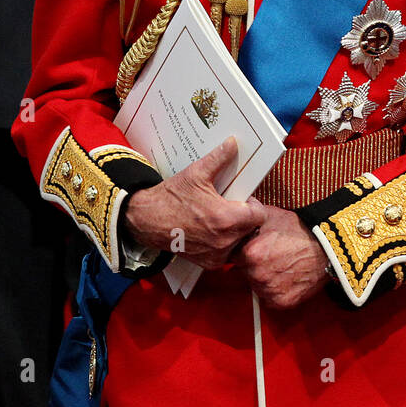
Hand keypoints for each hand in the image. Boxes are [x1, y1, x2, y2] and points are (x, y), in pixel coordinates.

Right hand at [121, 137, 265, 269]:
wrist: (146, 220)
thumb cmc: (171, 198)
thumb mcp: (196, 174)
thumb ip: (219, 158)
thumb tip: (233, 143)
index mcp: (226, 219)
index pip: (259, 215)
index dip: (253, 205)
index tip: (242, 199)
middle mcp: (224, 241)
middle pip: (252, 228)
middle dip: (245, 217)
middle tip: (230, 207)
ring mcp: (216, 255)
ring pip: (241, 241)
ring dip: (236, 231)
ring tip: (220, 218)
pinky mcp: (209, 263)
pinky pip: (227, 252)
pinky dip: (224, 242)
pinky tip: (211, 230)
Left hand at [233, 200, 329, 309]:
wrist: (328, 248)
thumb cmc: (302, 232)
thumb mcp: (271, 216)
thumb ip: (248, 219)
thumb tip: (237, 217)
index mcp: (251, 253)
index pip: (234, 256)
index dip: (245, 251)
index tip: (255, 249)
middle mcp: (257, 273)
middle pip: (244, 272)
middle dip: (254, 265)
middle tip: (272, 255)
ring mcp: (269, 289)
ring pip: (257, 286)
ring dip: (264, 278)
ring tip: (281, 265)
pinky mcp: (281, 302)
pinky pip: (269, 299)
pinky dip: (276, 291)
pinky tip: (286, 277)